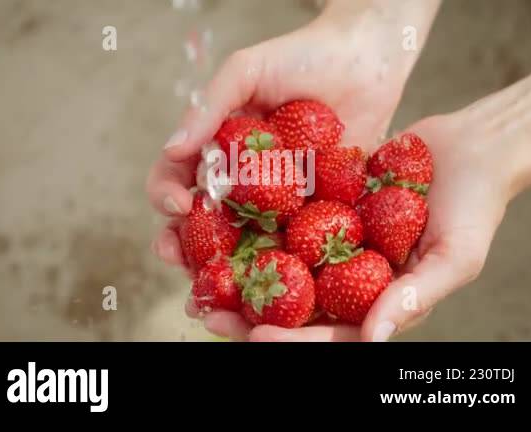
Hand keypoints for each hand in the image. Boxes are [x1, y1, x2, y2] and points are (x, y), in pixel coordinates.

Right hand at [147, 1, 438, 263]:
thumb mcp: (247, 71)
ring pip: (242, 243)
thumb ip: (209, 108)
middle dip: (184, 246)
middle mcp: (241, 180)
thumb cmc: (301, 56)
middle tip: (178, 261)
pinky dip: (278, 265)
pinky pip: (292, 242)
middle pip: (201, 222)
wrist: (365, 61)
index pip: (176, 177)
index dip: (166, 194)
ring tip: (215, 290)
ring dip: (224, 270)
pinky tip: (273, 283)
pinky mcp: (313, 211)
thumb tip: (172, 149)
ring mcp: (276, 200)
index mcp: (216, 149)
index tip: (179, 205)